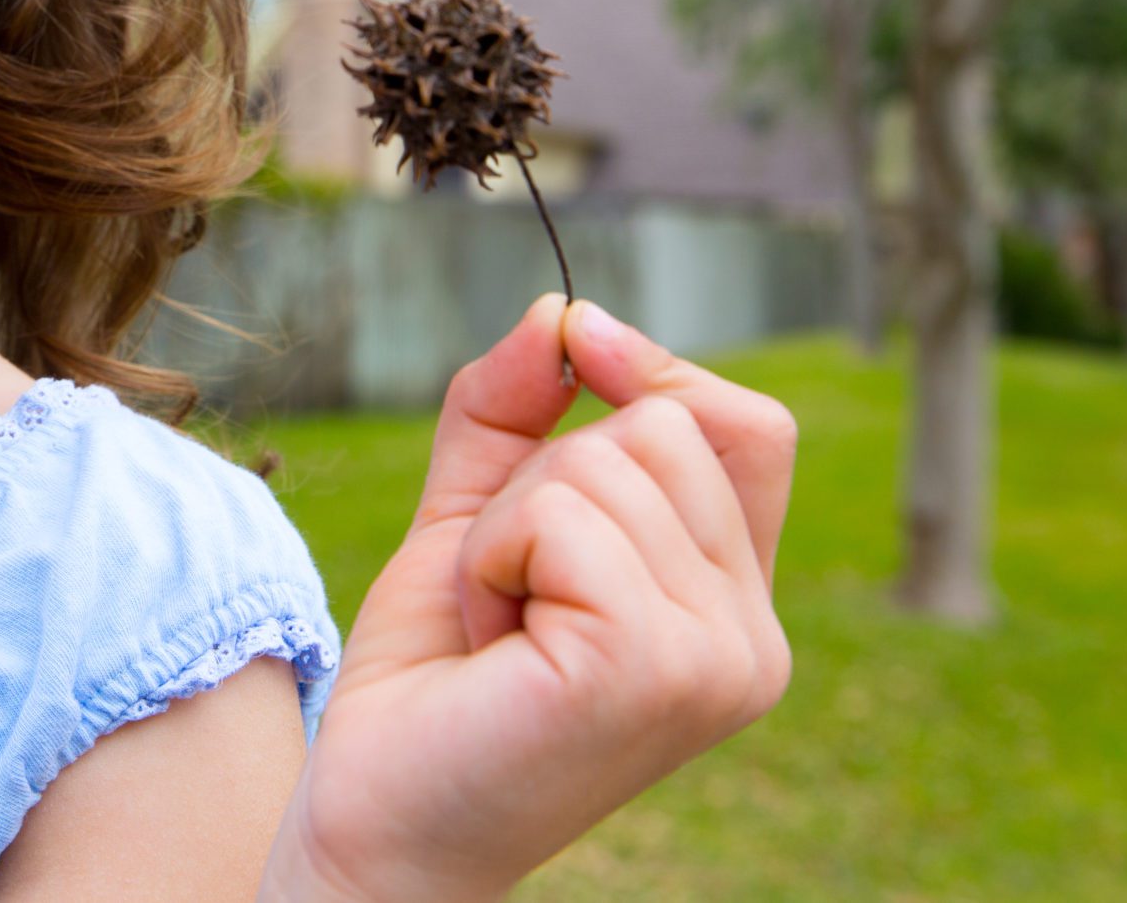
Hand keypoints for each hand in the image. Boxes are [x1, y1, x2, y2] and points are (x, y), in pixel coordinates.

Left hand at [258, 294, 798, 902]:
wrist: (375, 818)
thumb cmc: (434, 677)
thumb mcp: (476, 511)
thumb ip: (515, 408)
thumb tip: (558, 308)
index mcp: (734, 606)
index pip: (751, 427)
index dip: (663, 369)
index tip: (581, 342)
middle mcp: (750, 640)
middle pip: (666, 426)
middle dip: (545, 476)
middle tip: (508, 589)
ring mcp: (715, 660)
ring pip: (607, 460)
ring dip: (508, 526)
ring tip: (498, 622)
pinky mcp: (649, 668)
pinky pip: (562, 514)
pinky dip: (494, 557)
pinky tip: (491, 642)